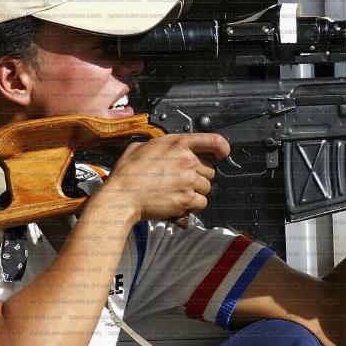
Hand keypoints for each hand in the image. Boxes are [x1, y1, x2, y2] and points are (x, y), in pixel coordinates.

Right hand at [95, 133, 230, 220]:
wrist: (122, 196)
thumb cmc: (127, 174)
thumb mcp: (140, 147)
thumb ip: (158, 145)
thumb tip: (162, 149)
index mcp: (177, 144)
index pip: (213, 140)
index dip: (222, 147)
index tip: (222, 153)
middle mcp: (187, 160)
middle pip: (209, 169)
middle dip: (198, 175)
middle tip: (182, 180)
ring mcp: (189, 180)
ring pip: (206, 187)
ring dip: (195, 191)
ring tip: (177, 192)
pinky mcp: (188, 199)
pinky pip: (202, 203)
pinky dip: (193, 205)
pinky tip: (178, 202)